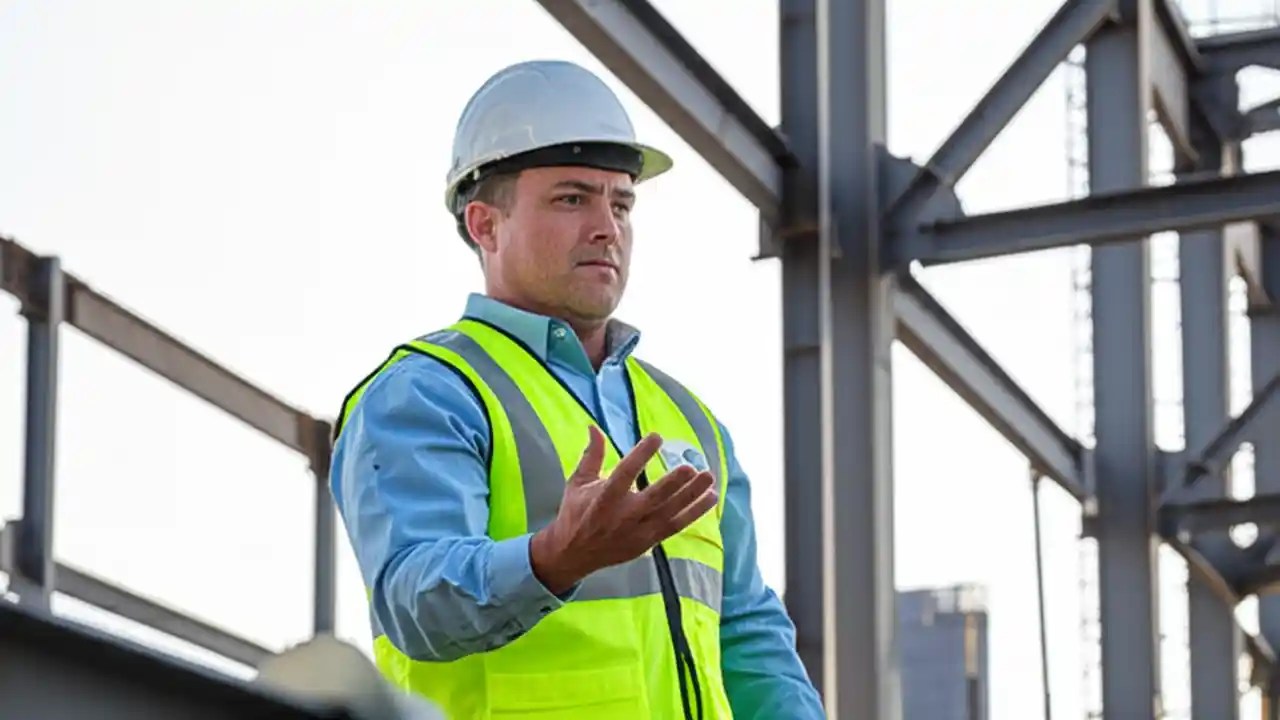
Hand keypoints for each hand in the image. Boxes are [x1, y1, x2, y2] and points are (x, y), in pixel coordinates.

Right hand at [530, 426, 716, 594]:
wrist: (573, 555)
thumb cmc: (576, 513)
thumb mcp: (578, 482)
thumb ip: (591, 455)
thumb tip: (593, 426)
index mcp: (603, 499)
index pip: (624, 474)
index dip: (640, 455)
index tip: (656, 437)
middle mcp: (622, 517)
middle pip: (653, 499)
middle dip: (673, 484)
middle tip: (691, 468)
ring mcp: (637, 532)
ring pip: (670, 514)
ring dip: (691, 496)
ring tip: (708, 478)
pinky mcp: (647, 542)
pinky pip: (676, 526)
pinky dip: (694, 512)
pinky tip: (710, 497)